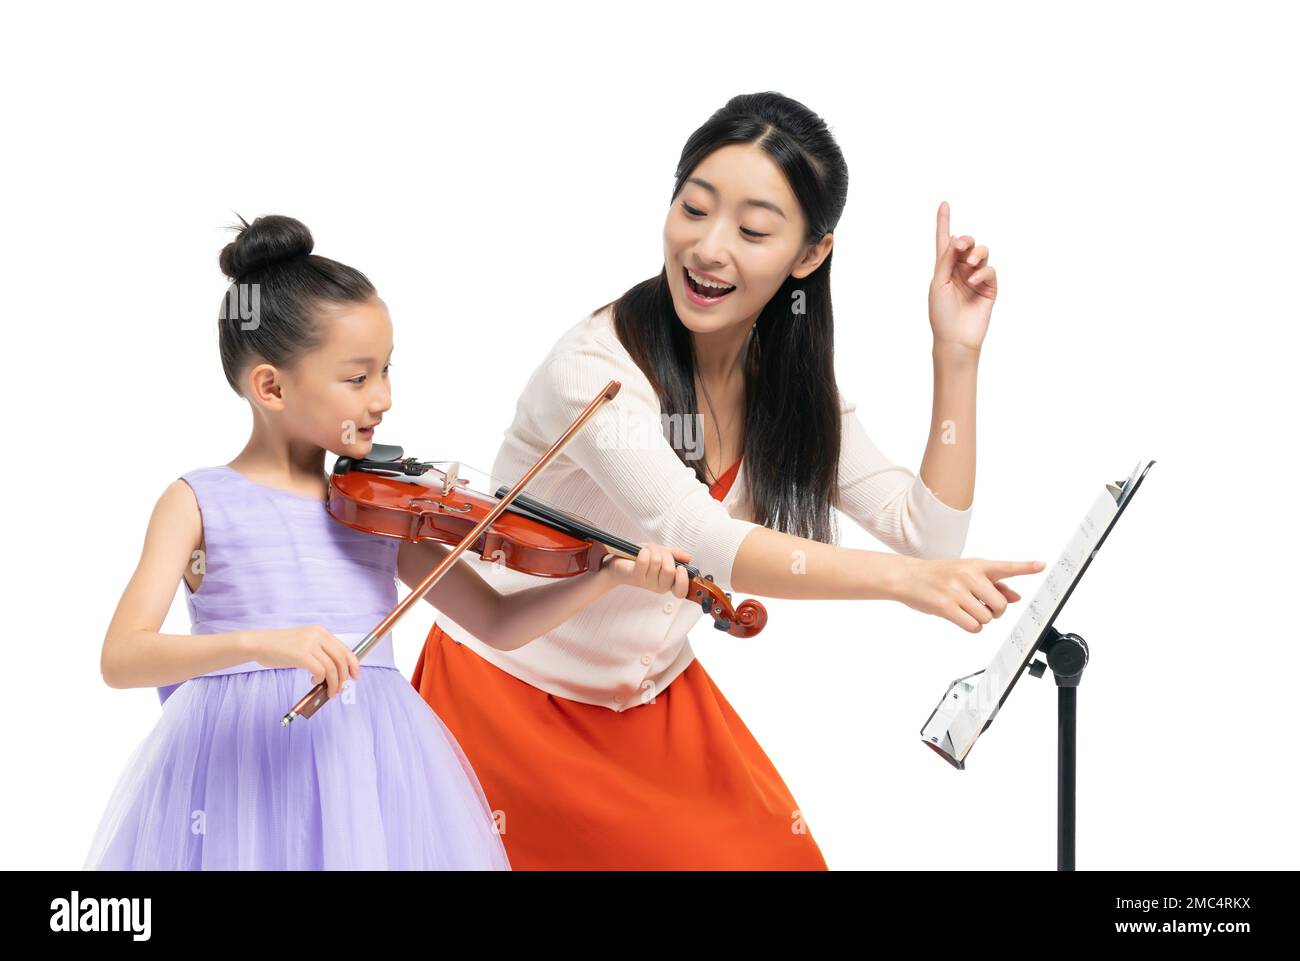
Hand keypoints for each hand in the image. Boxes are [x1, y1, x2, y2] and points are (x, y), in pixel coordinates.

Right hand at [245, 625, 359, 696]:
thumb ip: (319, 652)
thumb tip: (334, 671)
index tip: (355, 676)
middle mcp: (318, 635)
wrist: (259, 643)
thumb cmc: (279, 647)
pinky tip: (313, 681)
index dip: (353, 664)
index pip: (345, 649)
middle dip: (344, 677)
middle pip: (341, 659)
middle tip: (341, 689)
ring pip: (332, 667)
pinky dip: (320, 680)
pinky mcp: (302, 655)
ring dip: (333, 683)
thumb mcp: (304, 643)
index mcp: (321, 631)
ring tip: (328, 691)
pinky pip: (320, 671)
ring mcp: (310, 644)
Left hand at [600, 543, 690, 597]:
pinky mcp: (635, 576)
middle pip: (670, 571)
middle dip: (665, 555)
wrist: (620, 562)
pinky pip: (644, 561)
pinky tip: (641, 552)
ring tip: (647, 550)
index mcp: (668, 582)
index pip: (681, 591)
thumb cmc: (641, 559)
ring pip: (657, 562)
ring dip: (653, 550)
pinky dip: (644, 552)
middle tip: (658, 552)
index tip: (680, 568)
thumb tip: (688, 558)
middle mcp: (658, 585)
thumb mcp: (662, 554)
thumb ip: (676, 555)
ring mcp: (646, 582)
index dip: (683, 580)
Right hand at [893, 556, 1043, 632]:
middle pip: (1001, 605)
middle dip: (995, 611)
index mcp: (977, 565)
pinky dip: (971, 626)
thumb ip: (992, 584)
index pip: (1006, 567)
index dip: (1026, 567)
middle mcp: (968, 575)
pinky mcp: (946, 606)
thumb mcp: (965, 573)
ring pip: (987, 618)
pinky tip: (960, 617)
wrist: (906, 576)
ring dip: (980, 619)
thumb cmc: (938, 575)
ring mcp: (957, 590)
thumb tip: (1016, 596)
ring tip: (965, 609)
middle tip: (981, 606)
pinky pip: (973, 626)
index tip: (1042, 565)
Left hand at [929, 200, 997, 353]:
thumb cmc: (941, 314)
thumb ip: (946, 260)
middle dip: (965, 240)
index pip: (944, 242)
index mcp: (944, 269)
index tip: (944, 203)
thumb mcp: (938, 283)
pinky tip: (973, 280)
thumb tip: (955, 239)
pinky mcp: (989, 288)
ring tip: (969, 263)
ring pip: (981, 253)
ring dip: (975, 253)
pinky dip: (982, 272)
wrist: (955, 338)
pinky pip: (990, 270)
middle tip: (959, 246)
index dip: (944, 222)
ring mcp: (976, 278)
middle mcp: (960, 270)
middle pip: (967, 244)